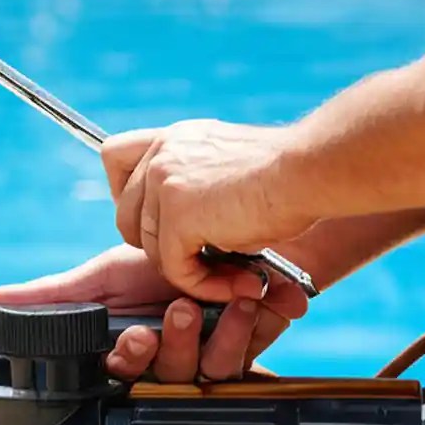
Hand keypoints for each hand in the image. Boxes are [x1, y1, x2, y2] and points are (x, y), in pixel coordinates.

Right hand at [0, 245, 307, 381]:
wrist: (239, 231)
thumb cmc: (170, 250)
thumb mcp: (109, 270)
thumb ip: (58, 294)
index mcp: (134, 342)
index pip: (123, 367)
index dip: (128, 357)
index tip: (134, 336)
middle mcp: (170, 354)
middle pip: (167, 372)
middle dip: (175, 343)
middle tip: (182, 309)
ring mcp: (211, 354)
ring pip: (211, 369)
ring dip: (220, 334)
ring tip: (231, 298)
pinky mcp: (251, 350)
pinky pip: (252, 356)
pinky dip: (257, 324)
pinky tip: (260, 298)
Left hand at [104, 120, 320, 298]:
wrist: (310, 169)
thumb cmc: (290, 175)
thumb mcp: (230, 171)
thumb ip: (199, 188)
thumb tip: (189, 234)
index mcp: (173, 139)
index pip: (114, 156)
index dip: (126, 193)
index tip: (159, 215)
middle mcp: (161, 154)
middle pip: (126, 216)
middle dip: (159, 246)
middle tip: (202, 259)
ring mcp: (163, 183)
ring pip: (151, 249)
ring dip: (190, 271)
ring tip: (236, 276)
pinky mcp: (176, 216)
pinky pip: (175, 268)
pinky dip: (203, 285)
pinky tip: (239, 283)